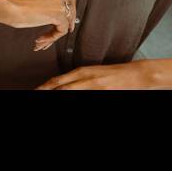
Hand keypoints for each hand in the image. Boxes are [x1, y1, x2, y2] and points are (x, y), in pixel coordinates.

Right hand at [1, 0, 76, 50]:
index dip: (67, 9)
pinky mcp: (59, 14)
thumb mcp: (30, 2)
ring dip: (54, 34)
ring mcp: (59, 3)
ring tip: (41, 42)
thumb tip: (46, 16)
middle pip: (71, 6)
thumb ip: (41, 5)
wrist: (10, 8)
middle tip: (69, 29)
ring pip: (65, 21)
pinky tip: (40, 40)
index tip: (65, 19)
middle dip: (71, 19)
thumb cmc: (13, 7)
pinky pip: (62, 30)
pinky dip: (52, 37)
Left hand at [36, 61, 155, 89]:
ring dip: (58, 95)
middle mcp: (86, 79)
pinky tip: (69, 99)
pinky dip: (74, 98)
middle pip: (60, 88)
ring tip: (48, 97)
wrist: (136, 74)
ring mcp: (94, 87)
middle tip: (36, 94)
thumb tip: (61, 85)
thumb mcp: (92, 72)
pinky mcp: (102, 93)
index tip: (35, 90)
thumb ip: (77, 78)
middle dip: (47, 92)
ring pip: (69, 92)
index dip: (44, 87)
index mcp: (82, 71)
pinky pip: (86, 97)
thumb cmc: (113, 73)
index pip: (57, 80)